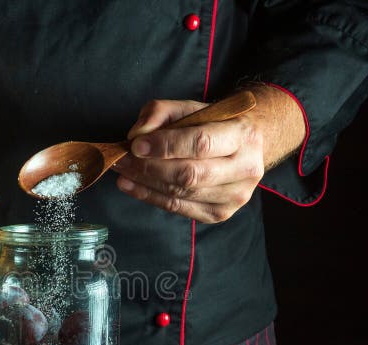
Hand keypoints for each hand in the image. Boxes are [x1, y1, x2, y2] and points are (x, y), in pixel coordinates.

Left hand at [112, 86, 304, 222]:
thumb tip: (137, 134)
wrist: (246, 147)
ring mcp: (234, 196)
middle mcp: (246, 168)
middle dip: (149, 167)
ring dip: (144, 183)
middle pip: (189, 174)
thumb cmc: (213, 125)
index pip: (200, 143)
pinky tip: (131, 186)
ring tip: (122, 171)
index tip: (136, 144)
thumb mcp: (190, 107)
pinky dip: (150, 197)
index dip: (165, 145)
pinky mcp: (220, 213)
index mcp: (243, 135)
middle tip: (121, 159)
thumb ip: (161, 112)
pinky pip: (178, 208)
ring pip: (181, 193)